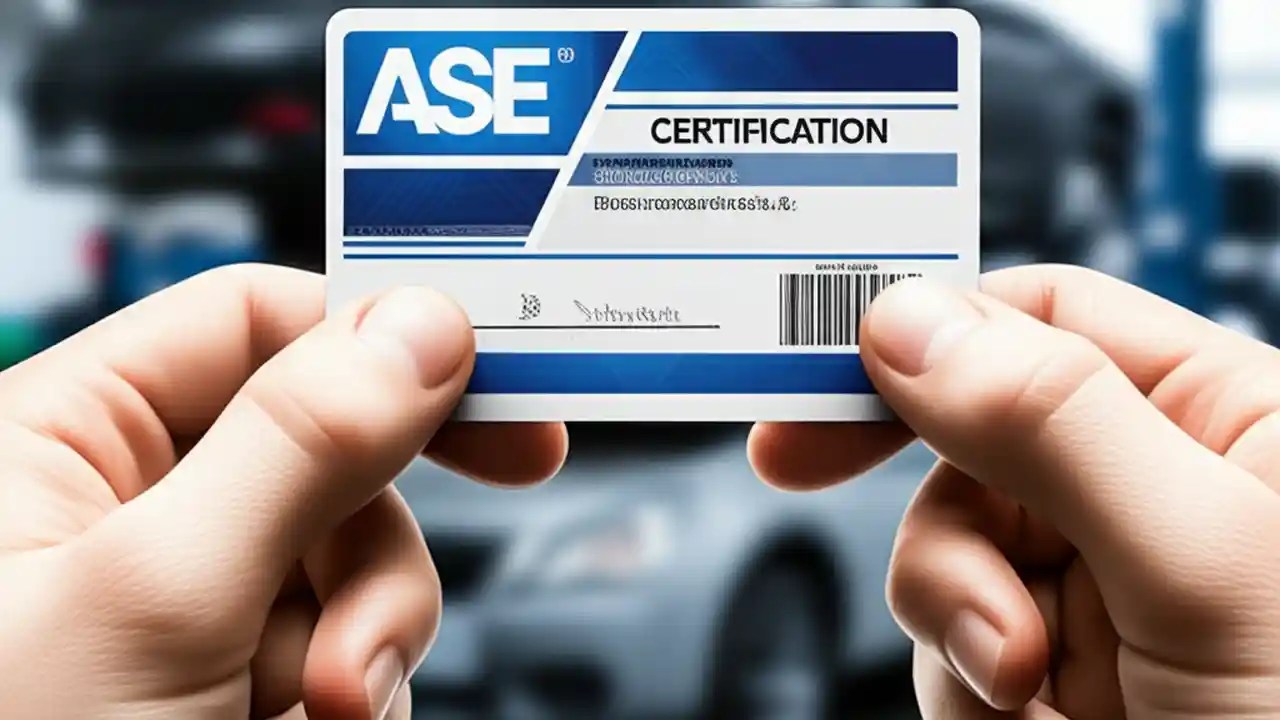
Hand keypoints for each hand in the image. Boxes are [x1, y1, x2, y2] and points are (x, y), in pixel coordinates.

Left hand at [0, 265, 567, 719]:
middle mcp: (126, 504)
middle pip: (327, 448)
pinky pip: (342, 637)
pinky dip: (352, 687)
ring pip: (349, 556)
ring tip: (318, 717)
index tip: (499, 391)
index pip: (255, 321)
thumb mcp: (158, 600)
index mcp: (64, 438)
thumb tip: (422, 328)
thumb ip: (297, 444)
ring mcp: (186, 595)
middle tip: (381, 632)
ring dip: (366, 637)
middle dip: (370, 548)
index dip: (378, 341)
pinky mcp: (230, 672)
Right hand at [750, 265, 1279, 718]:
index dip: (925, 326)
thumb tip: (906, 320)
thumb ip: (1052, 423)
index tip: (811, 363)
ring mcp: (1100, 587)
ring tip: (1021, 691)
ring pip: (949, 552)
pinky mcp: (1055, 671)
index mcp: (1223, 419)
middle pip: (970, 440)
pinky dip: (968, 689)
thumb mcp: (1200, 562)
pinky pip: (955, 647)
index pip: (1042, 317)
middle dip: (933, 505)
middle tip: (786, 462)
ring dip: (955, 621)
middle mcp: (1154, 491)